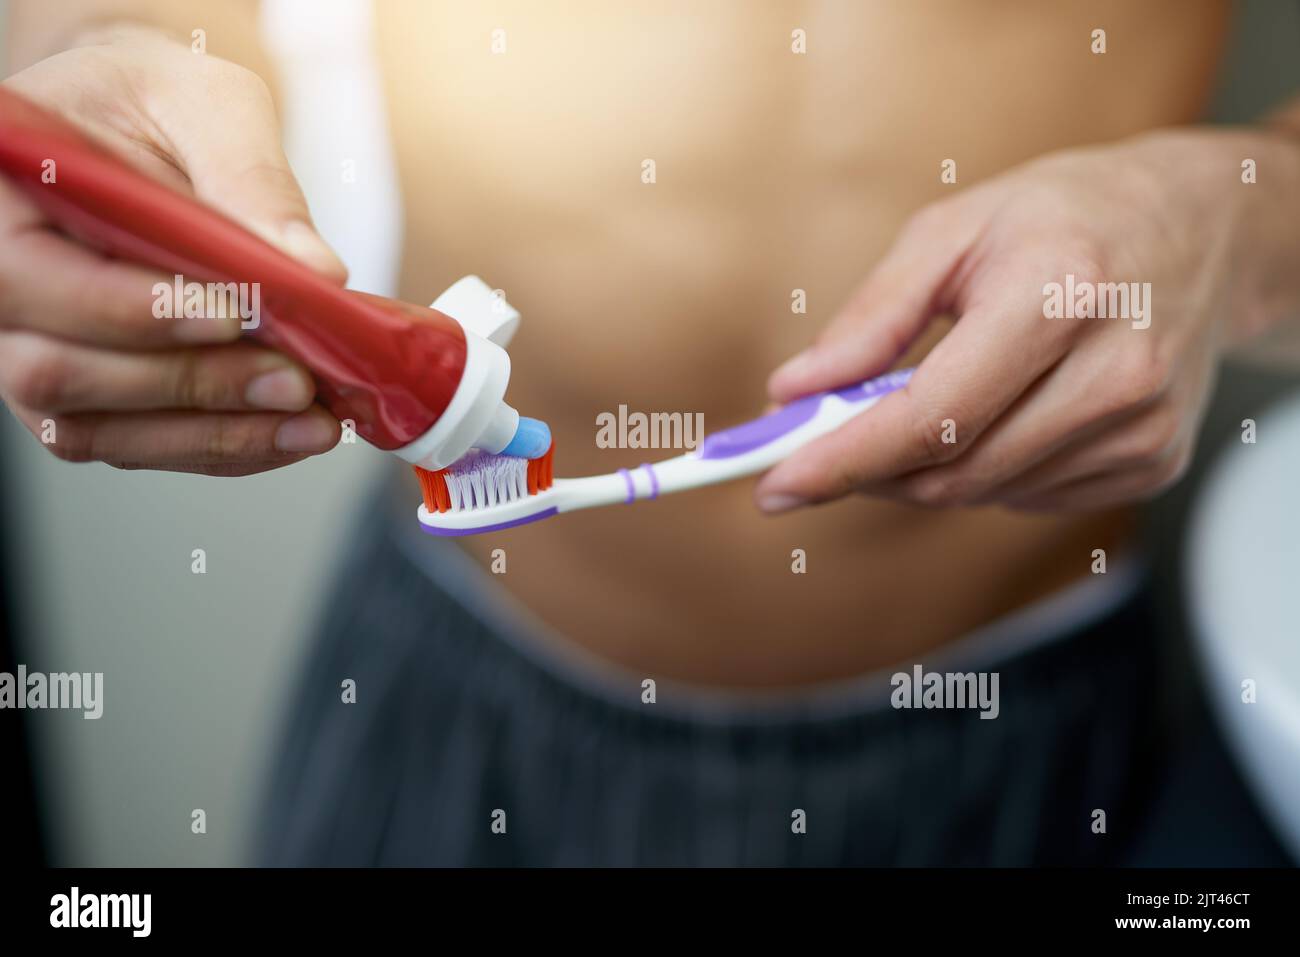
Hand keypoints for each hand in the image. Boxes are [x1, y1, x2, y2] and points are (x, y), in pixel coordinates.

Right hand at [0, 26, 345, 475]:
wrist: (145, 129)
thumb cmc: (160, 103)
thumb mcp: (208, 104)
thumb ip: (250, 178)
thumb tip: (314, 272)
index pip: (33, 281)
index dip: (134, 310)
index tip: (237, 313)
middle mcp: (2, 294)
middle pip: (58, 374)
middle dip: (189, 385)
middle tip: (295, 380)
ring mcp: (41, 355)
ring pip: (100, 434)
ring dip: (215, 435)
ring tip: (312, 422)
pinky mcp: (96, 400)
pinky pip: (146, 446)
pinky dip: (224, 449)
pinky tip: (293, 432)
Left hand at [757, 130, 1289, 513]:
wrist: (1201, 227)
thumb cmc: (1063, 217)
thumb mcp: (953, 230)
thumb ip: (871, 317)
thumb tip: (794, 391)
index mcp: (1059, 293)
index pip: (933, 417)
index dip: (844, 460)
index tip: (776, 484)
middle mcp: (1116, 370)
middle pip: (954, 471)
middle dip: (870, 468)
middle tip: (820, 445)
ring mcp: (1144, 426)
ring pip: (985, 493)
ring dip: (926, 466)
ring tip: (925, 401)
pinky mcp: (1155, 461)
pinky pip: (1028, 496)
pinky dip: (984, 469)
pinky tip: (999, 411)